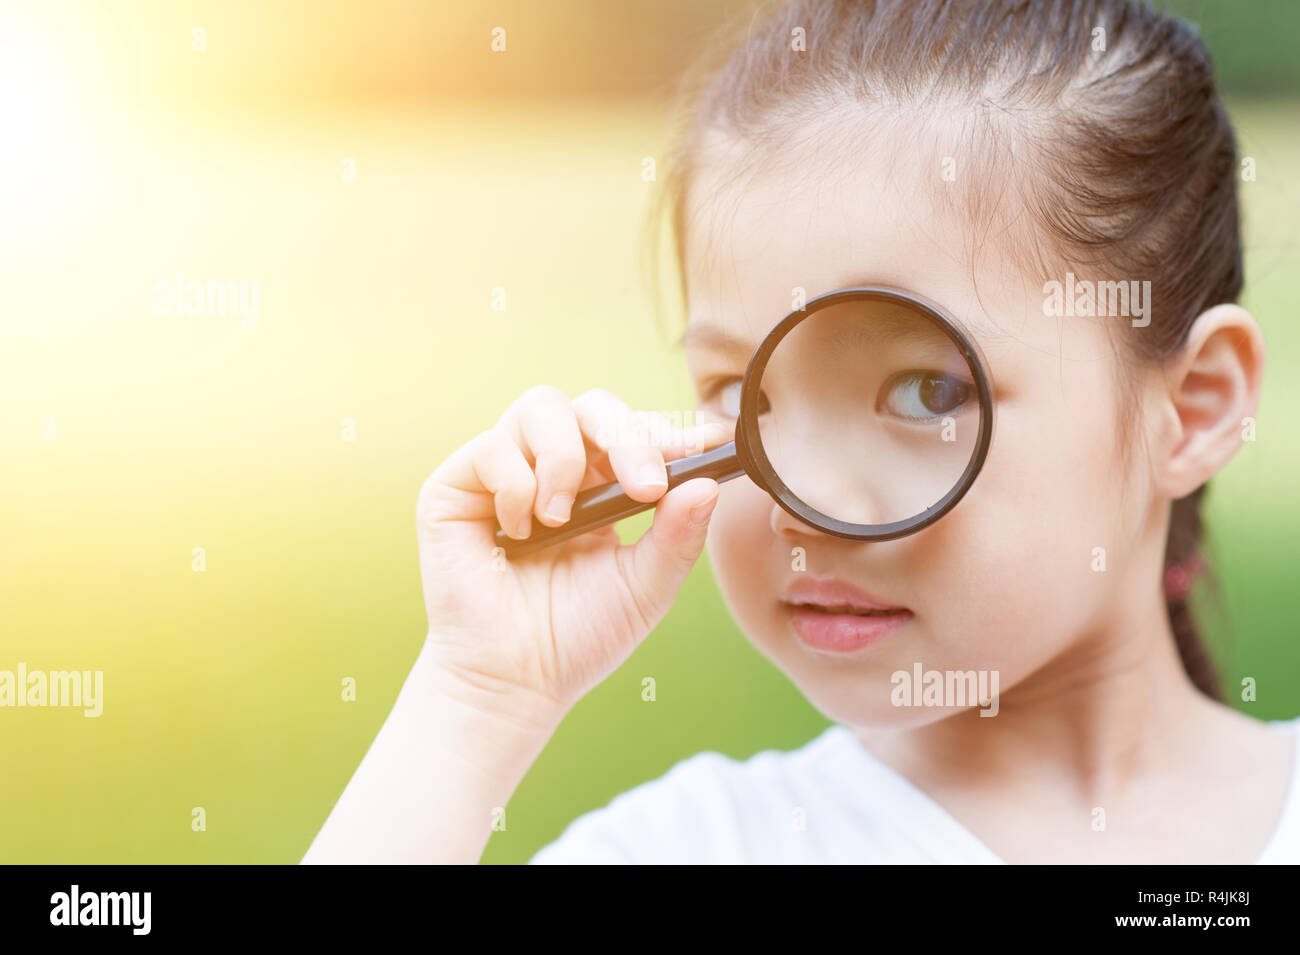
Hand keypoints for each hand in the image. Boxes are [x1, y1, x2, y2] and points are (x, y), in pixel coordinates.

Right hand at [416, 386, 730, 716]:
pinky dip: (515, 485)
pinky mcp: (457, 486)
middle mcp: (554, 468)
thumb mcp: (646, 586)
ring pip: (541, 405)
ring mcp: (504, 472)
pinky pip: (491, 446)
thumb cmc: (579, 635)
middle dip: (626, 436)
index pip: (634, 431)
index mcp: (601, 485)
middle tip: (645, 488)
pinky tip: (520, 533)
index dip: (666, 432)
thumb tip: (708, 485)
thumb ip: (677, 536)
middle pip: (593, 405)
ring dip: (565, 458)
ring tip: (562, 518)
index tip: (701, 449)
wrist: (517, 681)